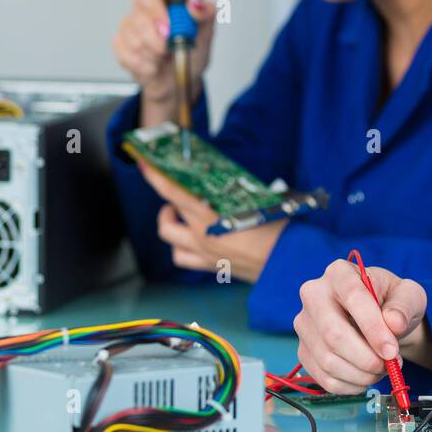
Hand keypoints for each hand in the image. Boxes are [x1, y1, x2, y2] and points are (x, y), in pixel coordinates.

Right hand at [112, 0, 215, 116]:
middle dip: (155, 39)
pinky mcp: (120, 45)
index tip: (168, 27)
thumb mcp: (206, 33)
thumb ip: (206, 14)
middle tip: (168, 49)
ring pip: (133, 39)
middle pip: (138, 17)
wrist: (179, 79)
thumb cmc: (191, 53)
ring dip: (153, 55)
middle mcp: (143, 10)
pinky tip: (153, 65)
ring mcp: (129, 27)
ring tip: (164, 57)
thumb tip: (194, 5)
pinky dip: (144, 64)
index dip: (154, 8)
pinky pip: (126, 54)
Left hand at [139, 161, 282, 281]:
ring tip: (177, 216)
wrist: (287, 264)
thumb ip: (238, 193)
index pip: (174, 193)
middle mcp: (201, 238)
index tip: (144, 164)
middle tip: (173, 191)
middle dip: (166, 202)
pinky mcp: (212, 267)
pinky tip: (191, 240)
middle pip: (168, 219)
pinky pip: (184, 259)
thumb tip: (231, 182)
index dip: (156, 178)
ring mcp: (204, 255)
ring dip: (170, 225)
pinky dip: (182, 248)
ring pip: (171, 241)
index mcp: (211, 219)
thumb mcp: (258, 203)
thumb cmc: (278, 232)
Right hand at [293, 260, 431, 394]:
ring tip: (382, 369)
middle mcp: (314, 295)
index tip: (391, 350)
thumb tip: (393, 322)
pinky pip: (324, 378)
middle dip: (366, 357)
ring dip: (361, 374)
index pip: (353, 298)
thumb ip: (404, 305)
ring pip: (328, 360)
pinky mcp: (304, 351)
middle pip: (333, 334)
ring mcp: (305, 325)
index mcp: (339, 273)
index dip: (373, 328)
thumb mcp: (409, 295)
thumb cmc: (392, 302)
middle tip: (390, 364)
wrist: (381, 317)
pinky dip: (350, 385)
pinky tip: (366, 377)